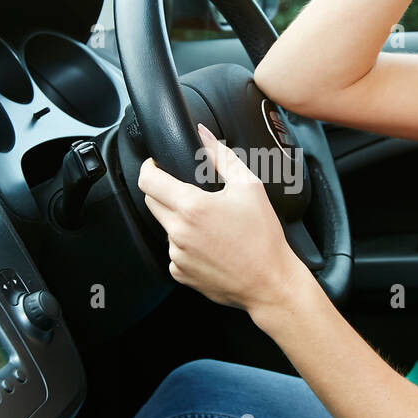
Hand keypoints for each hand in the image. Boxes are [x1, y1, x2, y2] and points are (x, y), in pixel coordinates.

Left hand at [137, 122, 307, 313]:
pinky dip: (185, 245)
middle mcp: (178, 232)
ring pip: (165, 227)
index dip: (148, 167)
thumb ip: (222, 156)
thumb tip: (204, 135)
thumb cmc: (262, 237)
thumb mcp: (249, 187)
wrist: (269, 282)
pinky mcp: (180, 272)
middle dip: (164, 192)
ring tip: (210, 225)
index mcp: (192, 207)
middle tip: (191, 193)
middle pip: (152, 202)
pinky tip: (209, 245)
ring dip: (178, 220)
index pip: (148, 181)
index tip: (155, 165)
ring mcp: (177, 255)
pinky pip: (174, 251)